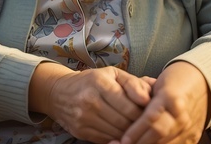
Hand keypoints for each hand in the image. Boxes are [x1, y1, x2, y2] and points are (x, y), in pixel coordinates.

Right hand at [30, 63, 152, 143]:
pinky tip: (123, 133)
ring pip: (116, 133)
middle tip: (147, 123)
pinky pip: (105, 140)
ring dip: (129, 134)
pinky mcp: (80, 131)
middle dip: (138, 124)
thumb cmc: (92, 81)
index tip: (151, 113)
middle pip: (123, 121)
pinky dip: (117, 139)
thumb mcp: (112, 74)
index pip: (128, 105)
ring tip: (136, 128)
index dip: (143, 112)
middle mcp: (90, 101)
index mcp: (100, 83)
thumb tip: (149, 97)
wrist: (59, 92)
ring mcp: (84, 118)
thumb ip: (133, 83)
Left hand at [118, 61, 209, 143]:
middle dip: (139, 142)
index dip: (135, 131)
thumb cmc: (173, 82)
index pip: (151, 118)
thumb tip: (123, 113)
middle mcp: (182, 115)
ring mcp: (189, 128)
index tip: (122, 139)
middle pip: (159, 135)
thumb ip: (141, 97)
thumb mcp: (155, 83)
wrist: (202, 84)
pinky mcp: (193, 138)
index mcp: (171, 98)